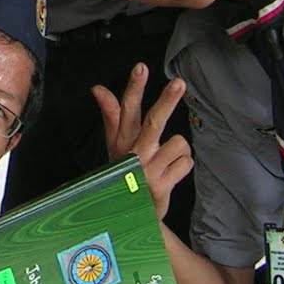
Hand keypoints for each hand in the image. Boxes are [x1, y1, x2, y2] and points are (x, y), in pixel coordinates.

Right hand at [93, 64, 192, 218]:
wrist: (134, 216)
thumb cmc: (126, 174)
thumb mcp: (116, 147)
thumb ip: (112, 116)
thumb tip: (98, 88)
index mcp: (122, 141)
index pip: (125, 109)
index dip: (133, 88)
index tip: (141, 67)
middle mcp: (132, 155)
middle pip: (152, 122)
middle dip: (166, 101)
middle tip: (179, 83)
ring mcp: (147, 172)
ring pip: (179, 143)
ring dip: (178, 151)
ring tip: (167, 161)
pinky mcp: (161, 186)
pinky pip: (186, 163)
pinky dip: (182, 167)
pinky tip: (170, 175)